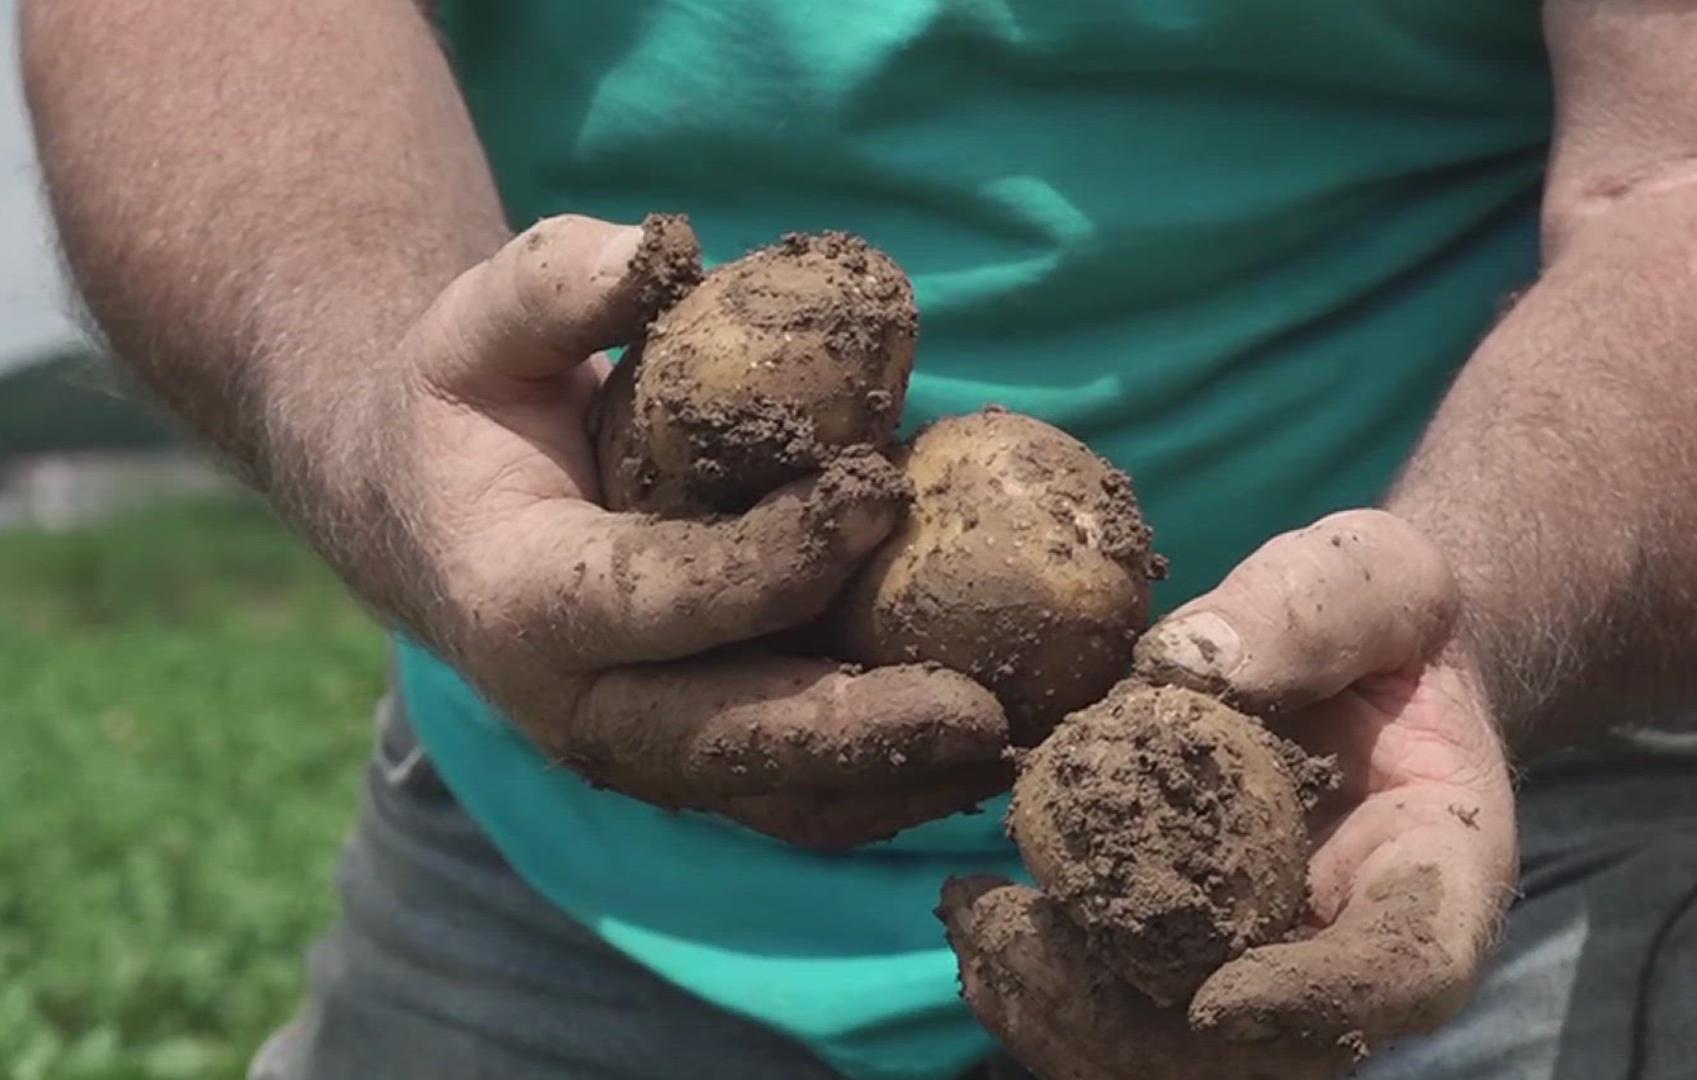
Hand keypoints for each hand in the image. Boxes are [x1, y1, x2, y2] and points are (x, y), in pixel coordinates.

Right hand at [353, 215, 1008, 847]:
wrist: (429, 512)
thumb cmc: (471, 405)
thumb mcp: (481, 325)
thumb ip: (558, 285)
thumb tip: (664, 249)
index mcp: (517, 596)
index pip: (649, 598)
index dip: (764, 563)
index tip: (878, 493)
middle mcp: (573, 701)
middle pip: (719, 743)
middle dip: (853, 732)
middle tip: (983, 707)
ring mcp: (636, 744)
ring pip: (767, 797)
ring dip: (891, 783)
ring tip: (1008, 745)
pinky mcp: (693, 754)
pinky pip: (792, 794)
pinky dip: (884, 783)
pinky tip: (976, 750)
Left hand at [940, 510, 1514, 1077]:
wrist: (1357, 654)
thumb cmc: (1382, 614)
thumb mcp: (1372, 574)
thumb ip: (1309, 610)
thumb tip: (1188, 662)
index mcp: (1436, 864)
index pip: (1407, 973)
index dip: (1319, 1006)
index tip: (1216, 1000)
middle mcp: (1355, 943)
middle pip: (1273, 1055)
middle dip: (1139, 1029)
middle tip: (1015, 938)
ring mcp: (1272, 963)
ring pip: (1181, 1056)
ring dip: (1068, 1018)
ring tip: (976, 923)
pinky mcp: (1194, 952)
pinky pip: (1122, 1013)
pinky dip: (1043, 988)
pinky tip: (977, 919)